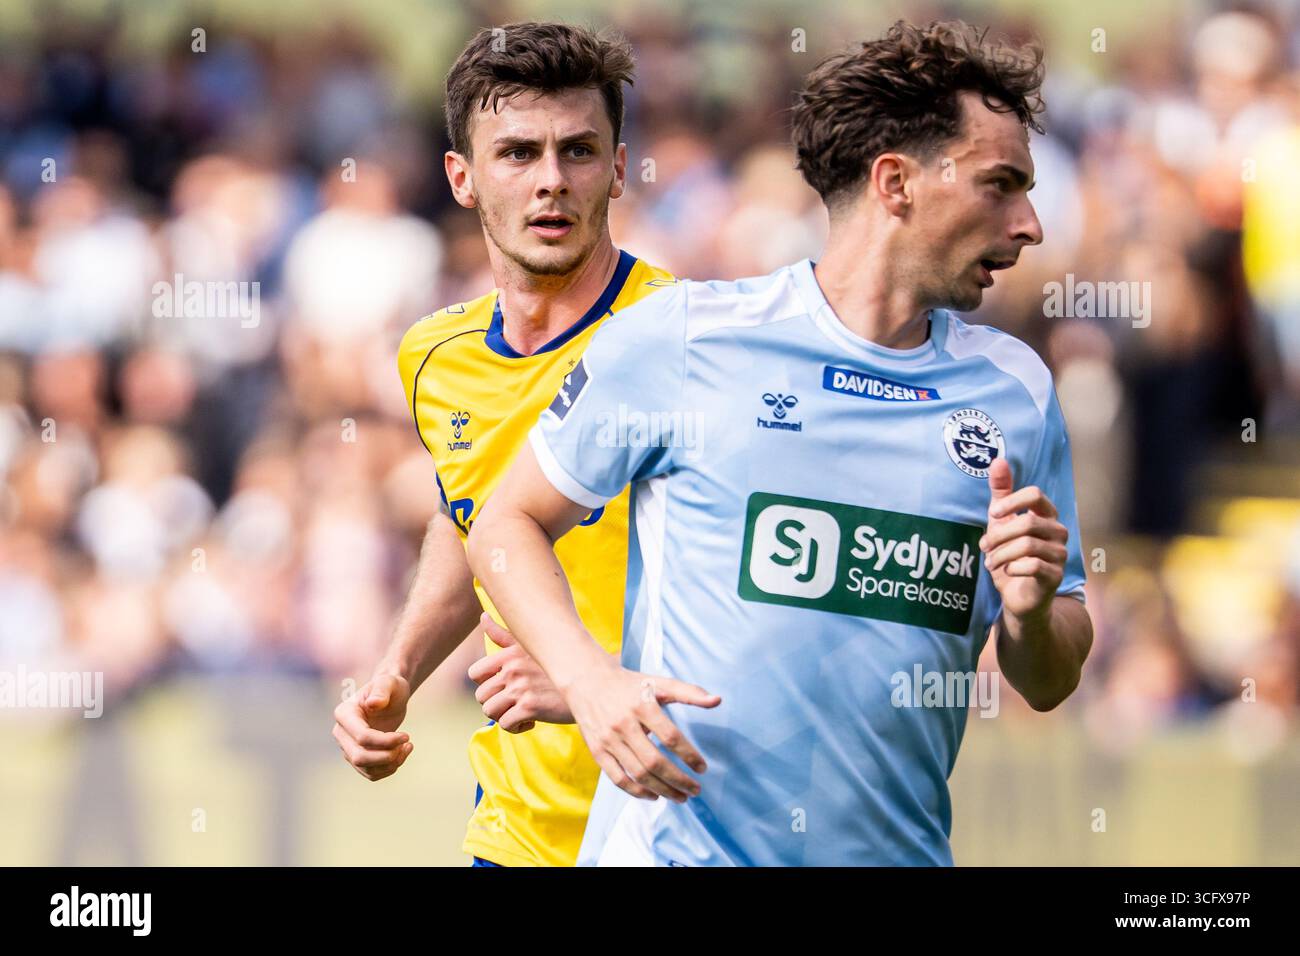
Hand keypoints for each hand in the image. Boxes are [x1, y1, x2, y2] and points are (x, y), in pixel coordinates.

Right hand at [332, 672, 412, 780]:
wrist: (390, 697)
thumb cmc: (389, 687)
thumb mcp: (388, 682)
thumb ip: (381, 690)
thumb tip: (373, 703)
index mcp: (344, 713)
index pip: (362, 737)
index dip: (386, 741)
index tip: (406, 736)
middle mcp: (341, 732)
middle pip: (359, 757)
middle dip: (387, 756)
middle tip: (408, 743)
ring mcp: (347, 747)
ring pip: (365, 768)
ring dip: (391, 763)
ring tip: (408, 747)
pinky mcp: (358, 757)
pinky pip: (371, 773)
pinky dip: (389, 769)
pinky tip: (402, 754)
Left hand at [468, 612, 573, 731]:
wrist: (588, 685)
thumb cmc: (557, 667)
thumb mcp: (529, 646)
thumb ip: (502, 634)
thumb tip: (482, 615)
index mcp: (510, 654)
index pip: (474, 673)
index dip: (484, 684)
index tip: (502, 688)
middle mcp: (513, 669)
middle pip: (481, 696)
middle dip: (495, 704)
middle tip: (514, 704)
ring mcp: (521, 688)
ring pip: (490, 711)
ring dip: (503, 716)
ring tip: (521, 712)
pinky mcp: (530, 707)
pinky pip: (506, 724)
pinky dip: (516, 727)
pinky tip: (531, 721)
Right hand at [563, 656, 720, 802]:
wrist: (586, 682)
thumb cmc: (630, 684)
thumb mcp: (659, 683)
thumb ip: (689, 692)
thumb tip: (718, 700)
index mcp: (642, 705)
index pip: (670, 737)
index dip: (689, 755)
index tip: (702, 768)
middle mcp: (624, 724)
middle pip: (654, 761)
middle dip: (678, 780)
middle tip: (695, 790)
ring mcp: (608, 739)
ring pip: (637, 773)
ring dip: (662, 789)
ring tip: (680, 796)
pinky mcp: (597, 751)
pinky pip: (618, 778)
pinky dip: (637, 792)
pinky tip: (654, 795)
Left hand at [979, 458, 1067, 622]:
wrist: (1018, 595)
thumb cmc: (1011, 554)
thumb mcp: (1001, 521)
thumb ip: (1001, 493)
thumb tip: (998, 460)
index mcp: (1047, 514)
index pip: (1036, 494)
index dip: (1012, 501)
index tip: (993, 513)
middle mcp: (1058, 531)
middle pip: (1027, 523)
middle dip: (999, 535)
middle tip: (984, 547)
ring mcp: (1060, 554)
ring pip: (1027, 545)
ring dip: (1001, 554)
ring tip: (990, 563)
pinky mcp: (1056, 576)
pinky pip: (1033, 566)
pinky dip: (1012, 568)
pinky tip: (1006, 572)